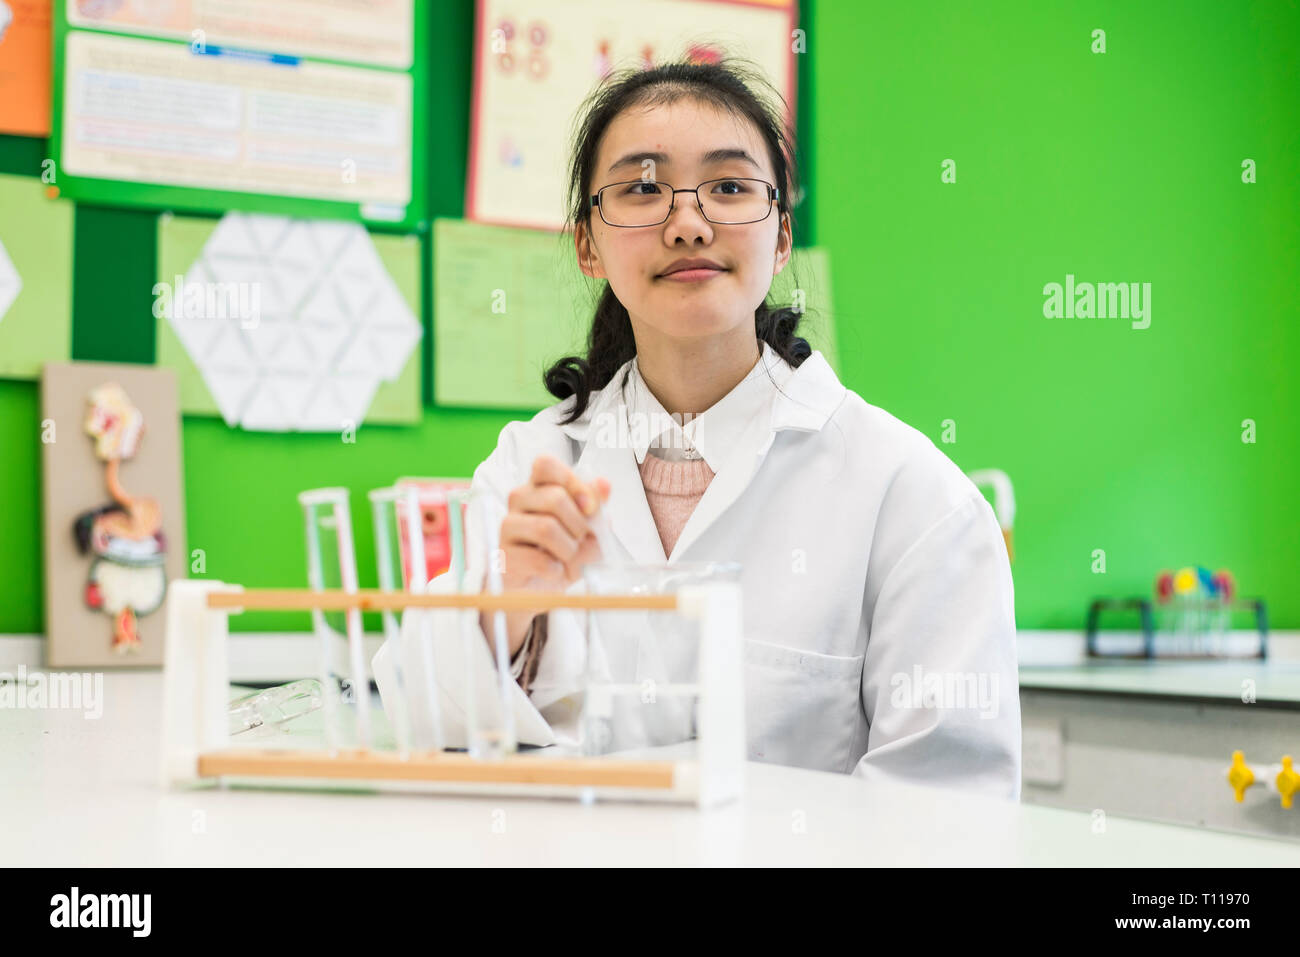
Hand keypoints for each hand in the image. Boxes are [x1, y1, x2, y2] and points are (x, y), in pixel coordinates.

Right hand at [481, 454, 611, 656]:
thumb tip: (604, 486)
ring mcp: (508, 526)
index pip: (545, 464)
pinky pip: (538, 560)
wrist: (537, 590)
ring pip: (546, 529)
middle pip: (555, 498)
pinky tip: (553, 571)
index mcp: (540, 486)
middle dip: (579, 525)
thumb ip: (596, 509)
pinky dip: (556, 570)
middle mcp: (519, 500)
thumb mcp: (587, 531)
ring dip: (568, 550)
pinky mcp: (503, 555)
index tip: (589, 505)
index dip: (571, 481)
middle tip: (581, 541)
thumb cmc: (562, 552)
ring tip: (567, 559)